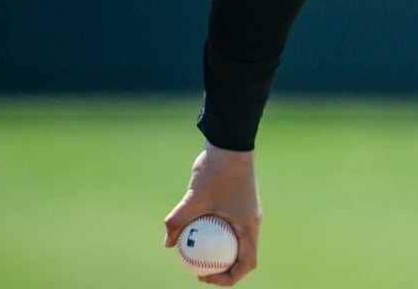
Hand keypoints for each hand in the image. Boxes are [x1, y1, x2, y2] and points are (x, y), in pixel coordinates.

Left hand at [164, 142, 260, 284]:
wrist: (229, 142)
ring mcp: (244, 213)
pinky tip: (193, 231)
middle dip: (221, 269)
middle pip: (241, 256)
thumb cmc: (217, 170)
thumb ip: (178, 221)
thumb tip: (167, 244)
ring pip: (233, 242)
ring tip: (193, 255)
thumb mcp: (194, 198)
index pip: (247, 263)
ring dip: (216, 253)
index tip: (205, 276)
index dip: (228, 277)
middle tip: (198, 272)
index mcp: (249, 226)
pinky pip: (226, 228)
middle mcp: (250, 222)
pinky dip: (212, 236)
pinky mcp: (236, 205)